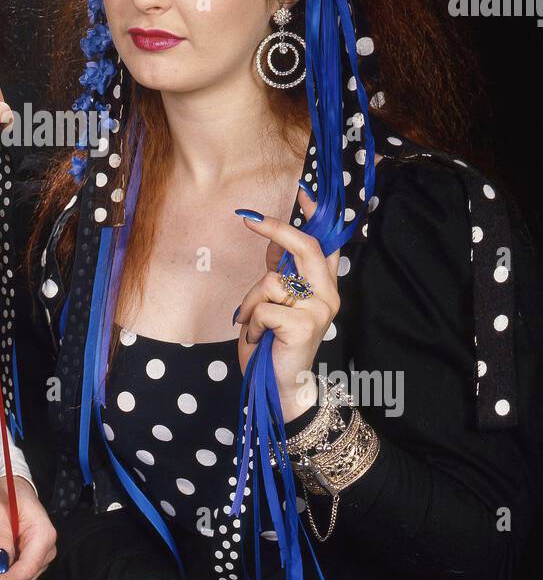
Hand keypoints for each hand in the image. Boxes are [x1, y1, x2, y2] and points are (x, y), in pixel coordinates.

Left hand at [0, 475, 57, 579]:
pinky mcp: (30, 559)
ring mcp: (40, 556)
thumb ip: (1, 536)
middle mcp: (46, 549)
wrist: (11, 487)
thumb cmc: (6, 494)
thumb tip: (0, 562)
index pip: (27, 567)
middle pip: (24, 578)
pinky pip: (18, 576)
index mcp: (43, 534)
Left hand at [233, 186, 339, 421]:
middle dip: (277, 231)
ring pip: (271, 282)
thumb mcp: (275, 303)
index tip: (301, 191)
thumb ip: (280, 275)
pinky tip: (258, 339)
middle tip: (249, 220)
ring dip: (250, 303)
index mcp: (323, 286)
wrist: (280, 388)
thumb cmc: (275, 344)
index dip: (313, 217)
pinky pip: (263, 308)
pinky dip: (251, 323)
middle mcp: (328, 294)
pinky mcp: (304, 326)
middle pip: (306, 248)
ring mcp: (319, 310)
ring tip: (252, 325)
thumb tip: (271, 244)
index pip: (324, 243)